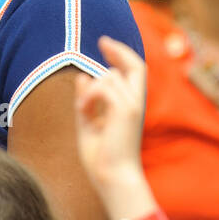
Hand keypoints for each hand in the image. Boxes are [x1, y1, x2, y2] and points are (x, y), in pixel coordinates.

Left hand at [73, 36, 148, 196]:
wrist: (113, 178)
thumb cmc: (102, 158)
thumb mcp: (88, 124)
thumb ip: (86, 101)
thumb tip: (82, 77)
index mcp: (130, 107)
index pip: (134, 72)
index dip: (122, 54)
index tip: (106, 43)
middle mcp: (136, 104)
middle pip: (135, 65)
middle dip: (119, 51)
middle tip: (102, 41)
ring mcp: (133, 106)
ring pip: (110, 76)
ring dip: (91, 89)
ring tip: (82, 110)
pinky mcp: (125, 111)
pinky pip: (103, 88)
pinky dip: (89, 96)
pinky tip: (82, 111)